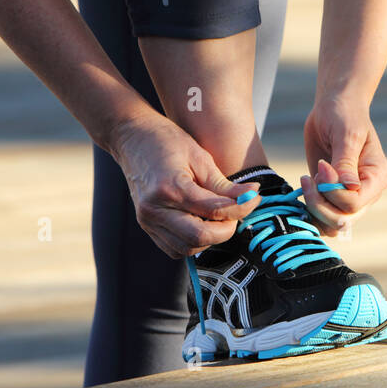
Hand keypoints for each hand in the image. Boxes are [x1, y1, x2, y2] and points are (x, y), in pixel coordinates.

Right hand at [108, 111, 260, 257]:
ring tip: (219, 218)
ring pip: (187, 249)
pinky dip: (193, 243)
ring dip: (210, 239)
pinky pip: (174, 248)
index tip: (254, 199)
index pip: (214, 210)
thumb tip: (252, 194)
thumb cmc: (167, 142)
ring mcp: (147, 220)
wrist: (132, 138)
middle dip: (226, 230)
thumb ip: (225, 184)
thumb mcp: (200, 157)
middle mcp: (155, 209)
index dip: (241, 208)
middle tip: (235, 214)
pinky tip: (202, 224)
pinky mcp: (146, 226)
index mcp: (170, 187)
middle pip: (200, 237)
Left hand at [302, 97, 386, 235]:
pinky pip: (321, 218)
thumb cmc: (344, 115)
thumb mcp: (346, 134)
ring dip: (313, 209)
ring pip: (332, 224)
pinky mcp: (332, 197)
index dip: (332, 192)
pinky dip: (308, 211)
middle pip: (344, 219)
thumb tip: (349, 186)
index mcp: (377, 177)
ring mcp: (350, 197)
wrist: (334, 108)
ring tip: (306, 181)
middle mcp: (367, 192)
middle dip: (320, 204)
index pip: (354, 203)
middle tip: (307, 179)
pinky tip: (303, 188)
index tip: (320, 167)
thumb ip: (345, 161)